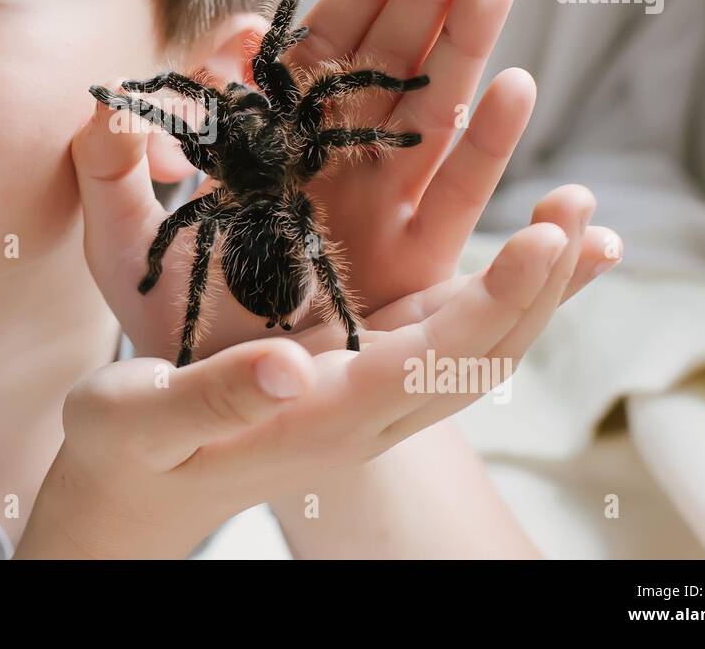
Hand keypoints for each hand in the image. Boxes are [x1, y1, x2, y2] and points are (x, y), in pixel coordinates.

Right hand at [18, 199, 599, 557]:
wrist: (133, 491)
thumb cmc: (123, 451)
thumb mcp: (142, 421)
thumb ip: (212, 400)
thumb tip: (290, 368)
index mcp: (317, 422)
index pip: (429, 367)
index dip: (492, 304)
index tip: (542, 240)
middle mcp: (362, 418)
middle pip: (479, 362)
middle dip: (539, 290)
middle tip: (582, 213)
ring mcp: (368, 402)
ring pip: (475, 353)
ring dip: (533, 292)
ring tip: (579, 221)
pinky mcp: (360, 377)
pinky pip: (448, 341)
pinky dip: (494, 295)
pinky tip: (523, 257)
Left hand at [73, 0, 619, 362]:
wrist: (214, 405)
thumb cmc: (166, 320)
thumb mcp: (121, 245)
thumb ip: (107, 175)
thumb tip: (113, 107)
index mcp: (273, 141)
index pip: (320, 51)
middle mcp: (333, 163)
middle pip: (388, 65)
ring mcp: (379, 207)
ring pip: (430, 113)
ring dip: (465, 47)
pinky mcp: (415, 261)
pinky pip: (454, 195)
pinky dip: (485, 147)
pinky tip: (514, 89)